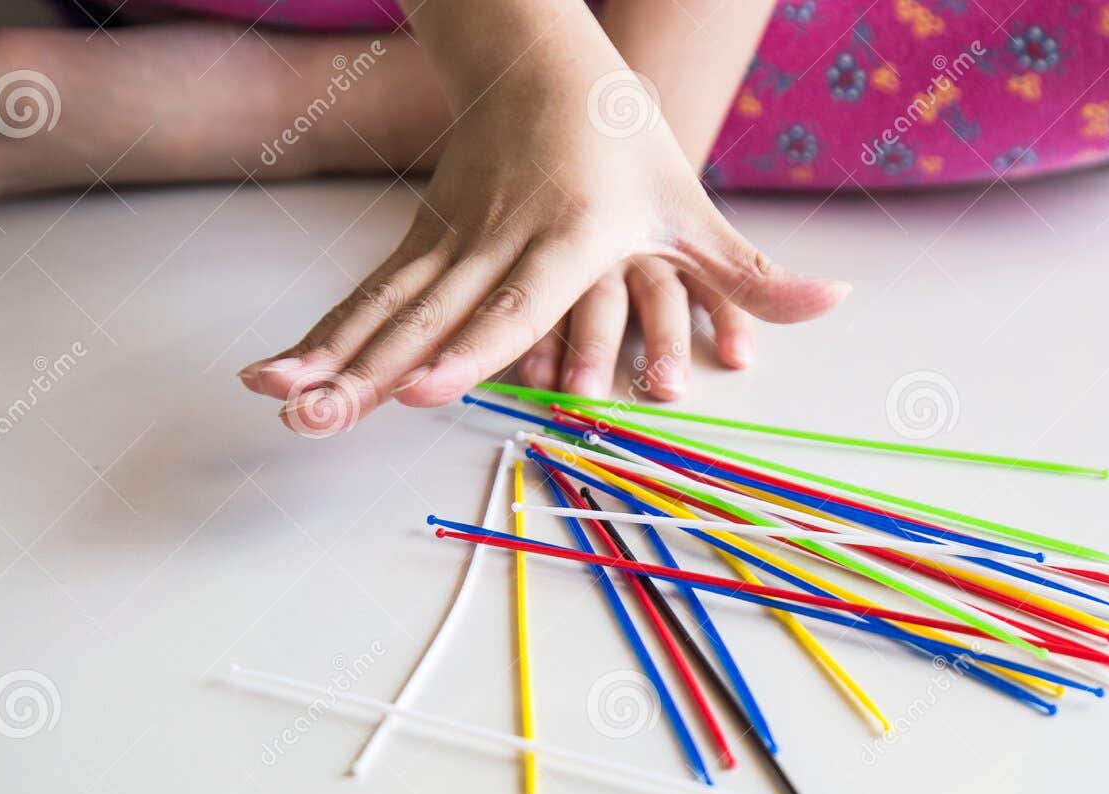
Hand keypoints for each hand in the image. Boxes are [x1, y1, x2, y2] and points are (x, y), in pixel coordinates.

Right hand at [239, 38, 844, 433]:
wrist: (545, 59)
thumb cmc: (629, 142)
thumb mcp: (694, 206)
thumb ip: (753, 273)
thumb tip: (836, 302)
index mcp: (571, 233)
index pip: (517, 300)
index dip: (472, 348)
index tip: (423, 387)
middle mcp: (502, 237)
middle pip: (430, 312)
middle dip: (368, 369)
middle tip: (311, 418)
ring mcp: (454, 236)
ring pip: (386, 303)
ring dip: (328, 356)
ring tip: (273, 402)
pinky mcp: (426, 237)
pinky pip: (372, 294)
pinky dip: (326, 335)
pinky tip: (279, 375)